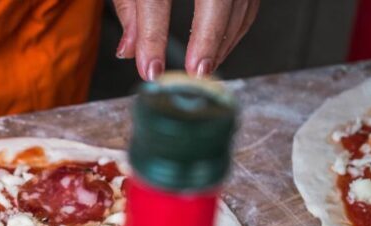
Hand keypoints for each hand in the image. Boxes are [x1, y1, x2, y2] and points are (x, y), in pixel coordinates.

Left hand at [112, 0, 259, 80]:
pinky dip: (236, 25)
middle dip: (209, 39)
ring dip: (224, 39)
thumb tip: (130, 52)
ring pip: (242, 0)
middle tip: (196, 74)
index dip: (153, 37)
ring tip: (203, 69)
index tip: (151, 71)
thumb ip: (129, 8)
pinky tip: (220, 46)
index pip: (156, 0)